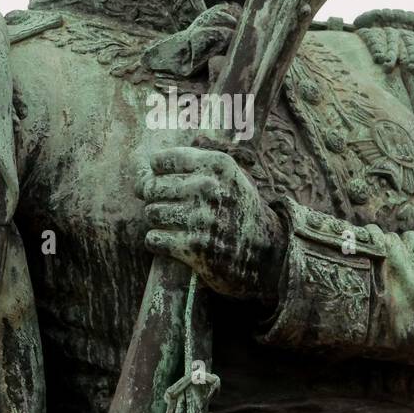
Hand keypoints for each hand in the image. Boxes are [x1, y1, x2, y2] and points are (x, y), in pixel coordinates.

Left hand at [139, 145, 285, 302]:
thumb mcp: (230, 176)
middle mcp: (209, 187)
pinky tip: (169, 241)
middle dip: (154, 198)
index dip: (155, 172)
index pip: (162, 160)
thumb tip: (148, 162)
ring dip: (157, 221)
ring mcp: (201, 218)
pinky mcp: (194, 247)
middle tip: (165, 205)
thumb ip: (197, 161)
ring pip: (152, 213)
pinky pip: (153, 238)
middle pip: (152, 187)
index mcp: (217, 165)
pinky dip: (156, 241)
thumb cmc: (239, 209)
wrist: (265, 252)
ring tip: (172, 223)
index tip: (160, 180)